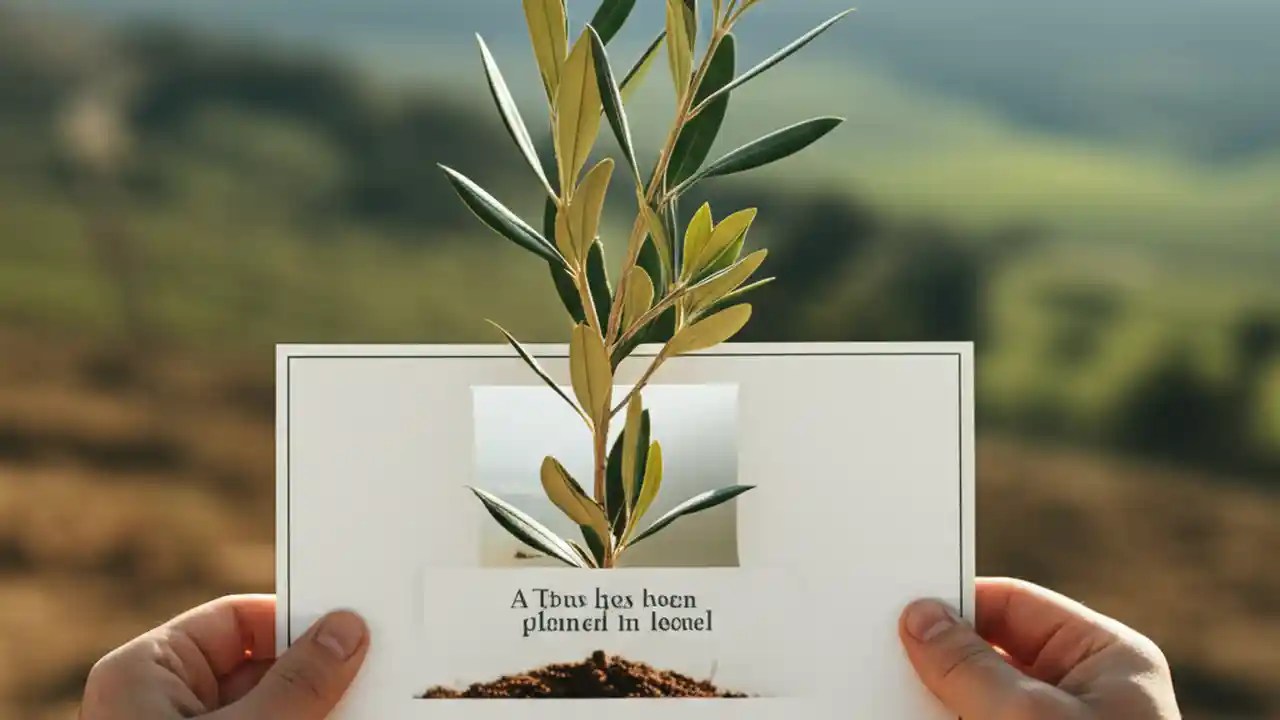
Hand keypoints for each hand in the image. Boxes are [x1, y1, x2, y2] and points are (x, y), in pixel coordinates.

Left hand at [81, 595, 368, 719]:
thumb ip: (296, 683)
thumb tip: (343, 632)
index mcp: (141, 672)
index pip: (235, 617)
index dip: (295, 621)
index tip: (345, 629)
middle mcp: (156, 702)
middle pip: (257, 664)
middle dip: (310, 670)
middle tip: (361, 670)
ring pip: (265, 702)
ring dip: (311, 703)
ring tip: (357, 702)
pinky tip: (339, 717)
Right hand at [900, 578, 1180, 718]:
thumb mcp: (1028, 716)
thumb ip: (970, 666)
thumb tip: (921, 618)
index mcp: (1111, 659)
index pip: (1017, 604)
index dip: (959, 603)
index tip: (907, 607)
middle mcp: (1088, 693)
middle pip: (994, 650)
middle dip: (945, 654)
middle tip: (892, 649)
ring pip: (983, 694)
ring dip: (942, 693)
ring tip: (897, 690)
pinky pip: (981, 719)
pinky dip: (948, 714)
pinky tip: (913, 710)